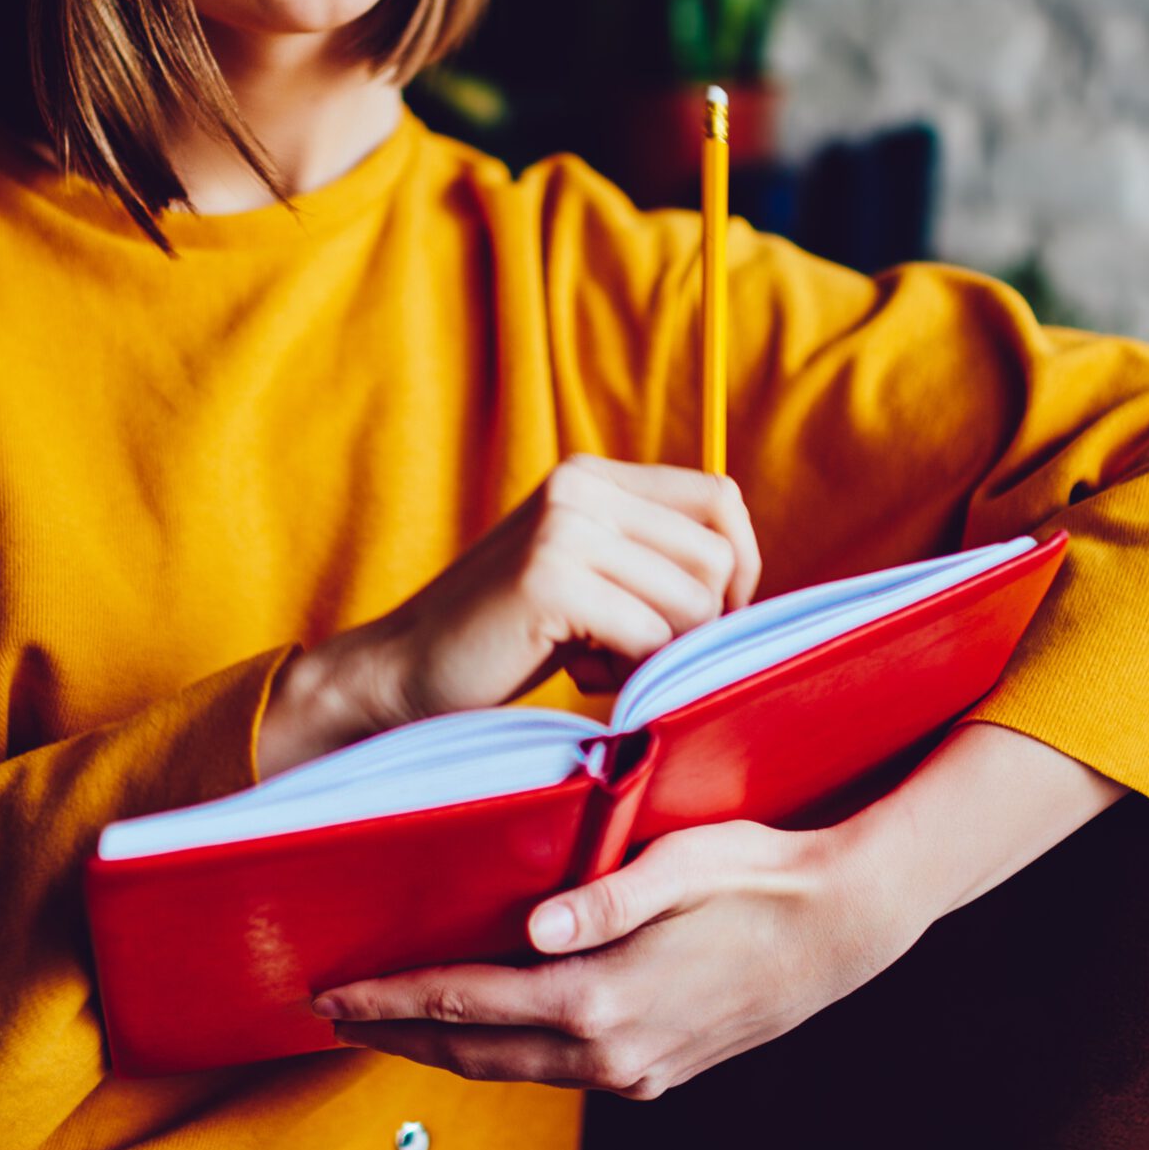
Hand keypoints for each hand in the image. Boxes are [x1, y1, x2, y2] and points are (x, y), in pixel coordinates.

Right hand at [262, 457, 761, 772]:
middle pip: (716, 555)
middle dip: (700, 624)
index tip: (708, 620)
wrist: (402, 671)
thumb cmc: (505, 636)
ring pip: (691, 602)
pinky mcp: (548, 579)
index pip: (722, 498)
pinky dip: (630, 675)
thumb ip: (646, 551)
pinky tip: (579, 675)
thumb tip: (746, 573)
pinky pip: (648, 637)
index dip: (740, 565)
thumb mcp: (583, 569)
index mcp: (591, 474)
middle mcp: (579, 485)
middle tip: (638, 654)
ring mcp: (562, 527)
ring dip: (661, 654)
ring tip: (601, 662)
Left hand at [307, 817, 905, 1098]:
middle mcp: (614, 1052)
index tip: (331, 991)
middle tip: (331, 1011)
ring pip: (511, 1068)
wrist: (849, 926)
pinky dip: (502, 1050)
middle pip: (474, 1049)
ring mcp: (637, 1073)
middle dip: (396, 1031)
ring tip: (386, 1020)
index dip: (391, 1000)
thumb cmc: (765, 875)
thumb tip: (535, 927)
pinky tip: (482, 1026)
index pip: (468, 1002)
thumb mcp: (684, 863)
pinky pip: (555, 1070)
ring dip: (442, 1045)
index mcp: (606, 997)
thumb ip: (605, 898)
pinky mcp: (658, 1074)